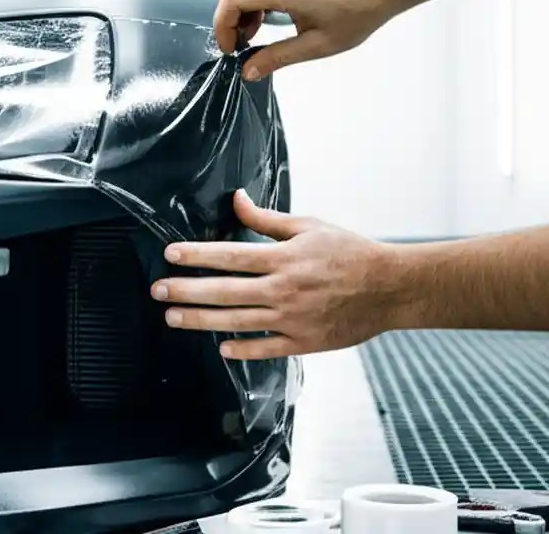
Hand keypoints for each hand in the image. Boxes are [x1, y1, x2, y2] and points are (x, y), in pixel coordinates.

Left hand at [151, 190, 411, 358]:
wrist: (390, 288)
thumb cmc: (350, 252)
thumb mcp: (309, 226)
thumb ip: (268, 219)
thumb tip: (237, 200)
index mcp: (283, 258)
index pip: (229, 256)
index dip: (196, 255)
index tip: (169, 254)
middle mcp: (283, 289)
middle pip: (224, 291)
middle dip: (186, 290)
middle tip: (158, 290)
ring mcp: (292, 318)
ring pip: (236, 322)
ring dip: (200, 320)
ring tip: (173, 317)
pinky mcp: (304, 341)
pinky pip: (265, 348)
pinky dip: (242, 349)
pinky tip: (221, 347)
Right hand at [212, 0, 398, 80]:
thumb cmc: (359, 9)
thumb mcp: (317, 44)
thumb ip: (277, 58)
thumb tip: (250, 71)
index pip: (231, 0)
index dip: (223, 27)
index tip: (230, 49)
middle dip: (231, 23)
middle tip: (239, 49)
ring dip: (244, 15)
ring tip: (254, 40)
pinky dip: (256, 5)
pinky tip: (268, 24)